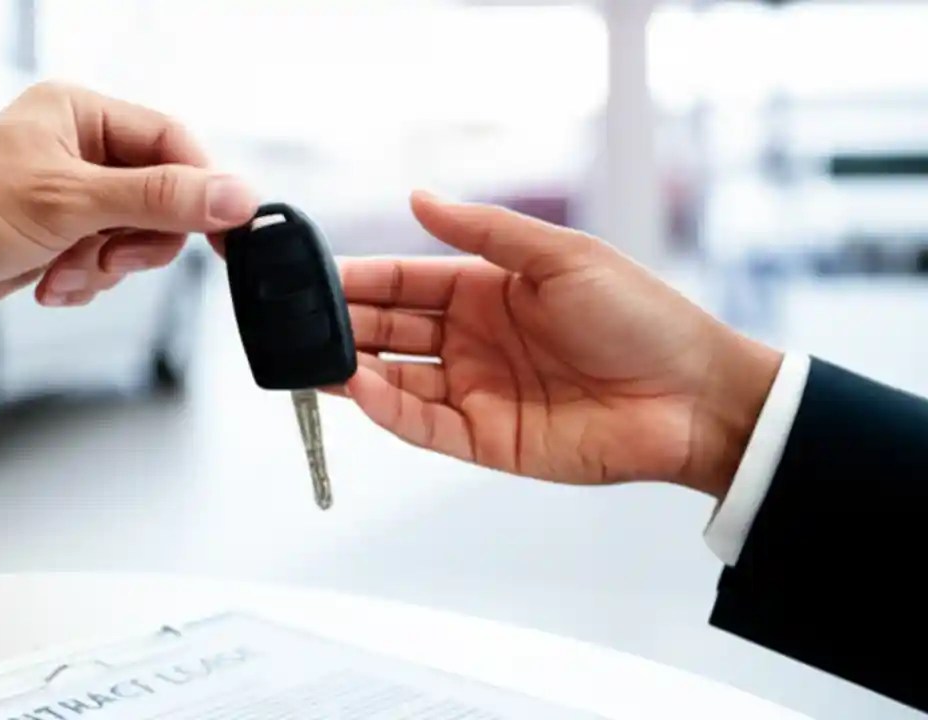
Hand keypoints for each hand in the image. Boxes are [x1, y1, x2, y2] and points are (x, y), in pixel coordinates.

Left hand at [0, 81, 258, 325]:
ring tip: (65, 272)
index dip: (204, 189)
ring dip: (108, 266)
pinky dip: (87, 280)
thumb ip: (159, 198)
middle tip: (112, 255)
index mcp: (82, 112)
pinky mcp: (60, 236)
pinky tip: (50, 282)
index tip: (227, 233)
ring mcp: (71, 195)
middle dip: (141, 238)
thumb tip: (237, 195)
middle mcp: (80, 147)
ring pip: (137, 235)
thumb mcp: (70, 202)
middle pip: (163, 195)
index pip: (175, 143)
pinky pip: (108, 261)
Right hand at [337, 192, 782, 498]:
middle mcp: (472, 340)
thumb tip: (417, 197)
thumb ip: (485, 233)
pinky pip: (424, 425)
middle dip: (342, 323)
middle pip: (389, 329)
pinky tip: (358, 389)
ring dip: (352, 368)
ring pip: (395, 379)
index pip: (404, 280)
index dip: (358, 277)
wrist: (694, 396)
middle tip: (294, 320)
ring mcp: (476, 391)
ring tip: (312, 357)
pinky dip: (387, 409)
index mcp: (486, 289)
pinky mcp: (486, 440)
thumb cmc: (641, 317)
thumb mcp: (562, 257)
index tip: (312, 276)